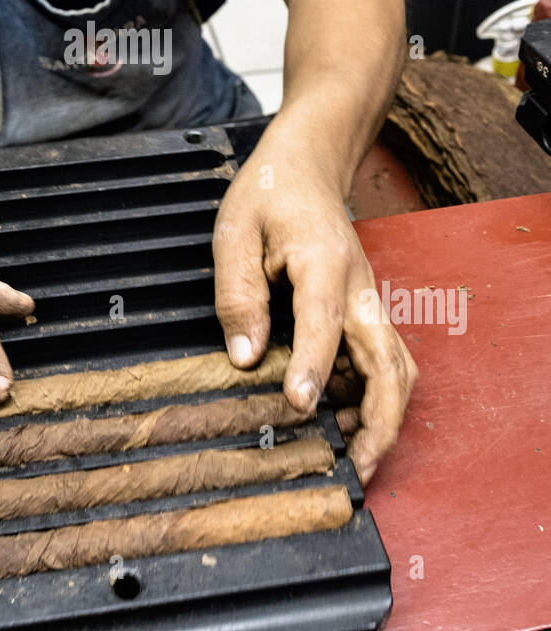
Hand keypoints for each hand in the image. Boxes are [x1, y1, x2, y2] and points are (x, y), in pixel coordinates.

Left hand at [212, 134, 416, 484]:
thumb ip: (238, 294)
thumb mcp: (235, 232)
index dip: (313, 366)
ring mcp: (368, 302)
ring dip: (383, 416)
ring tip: (353, 457)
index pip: (323, 320)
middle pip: (388, 362)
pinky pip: (382, 361)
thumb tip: (246, 357)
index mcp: (323, 261)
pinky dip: (373, 398)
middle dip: (380, 421)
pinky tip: (341, 419)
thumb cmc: (270, 193)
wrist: (309, 163)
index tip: (300, 407)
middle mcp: (359, 288)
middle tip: (354, 467)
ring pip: (396, 368)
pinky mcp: (365, 312)